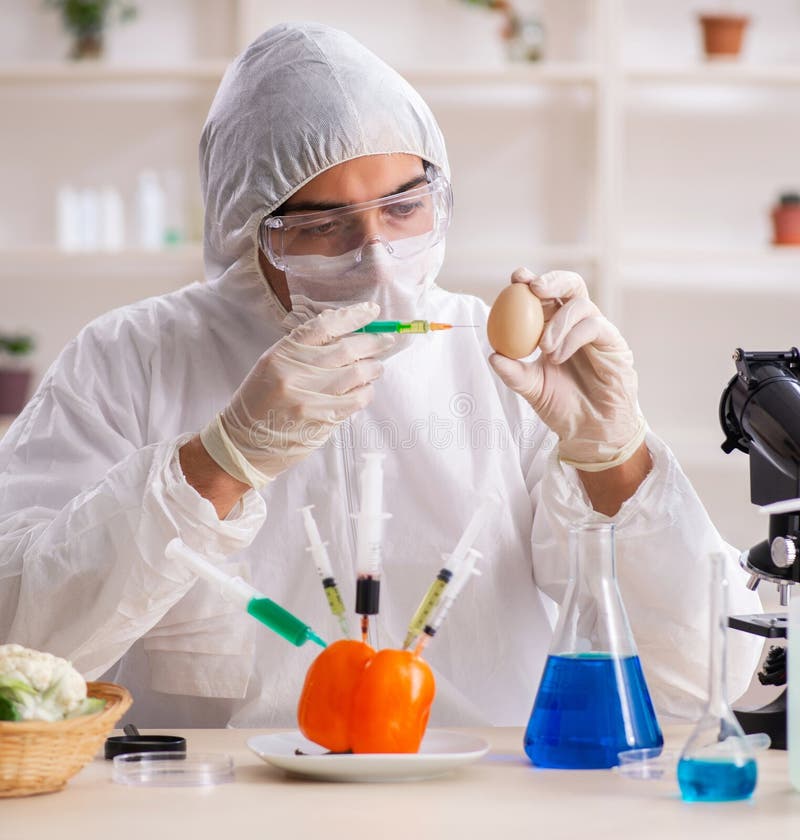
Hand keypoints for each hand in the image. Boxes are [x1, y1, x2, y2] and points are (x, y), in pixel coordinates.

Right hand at [200, 301, 392, 487]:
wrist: (244, 443)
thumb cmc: (260, 401)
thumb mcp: (273, 366)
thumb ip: (304, 349)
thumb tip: (346, 333)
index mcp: (282, 354)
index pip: (324, 326)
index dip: (353, 316)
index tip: (371, 311)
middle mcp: (295, 373)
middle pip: (347, 348)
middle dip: (373, 342)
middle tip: (386, 340)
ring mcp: (310, 398)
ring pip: (357, 373)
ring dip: (374, 368)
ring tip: (376, 367)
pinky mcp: (322, 420)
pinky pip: (356, 399)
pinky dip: (366, 392)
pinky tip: (365, 389)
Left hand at [489, 269, 645, 470]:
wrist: (589, 431)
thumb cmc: (562, 406)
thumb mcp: (531, 388)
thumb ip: (513, 372)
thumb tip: (492, 355)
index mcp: (555, 327)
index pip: (545, 296)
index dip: (531, 282)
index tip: (515, 278)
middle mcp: (578, 324)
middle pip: (570, 286)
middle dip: (552, 280)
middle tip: (533, 287)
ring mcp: (598, 332)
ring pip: (581, 305)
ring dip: (558, 322)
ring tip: (544, 349)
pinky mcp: (615, 344)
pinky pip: (594, 327)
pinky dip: (572, 337)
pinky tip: (559, 356)